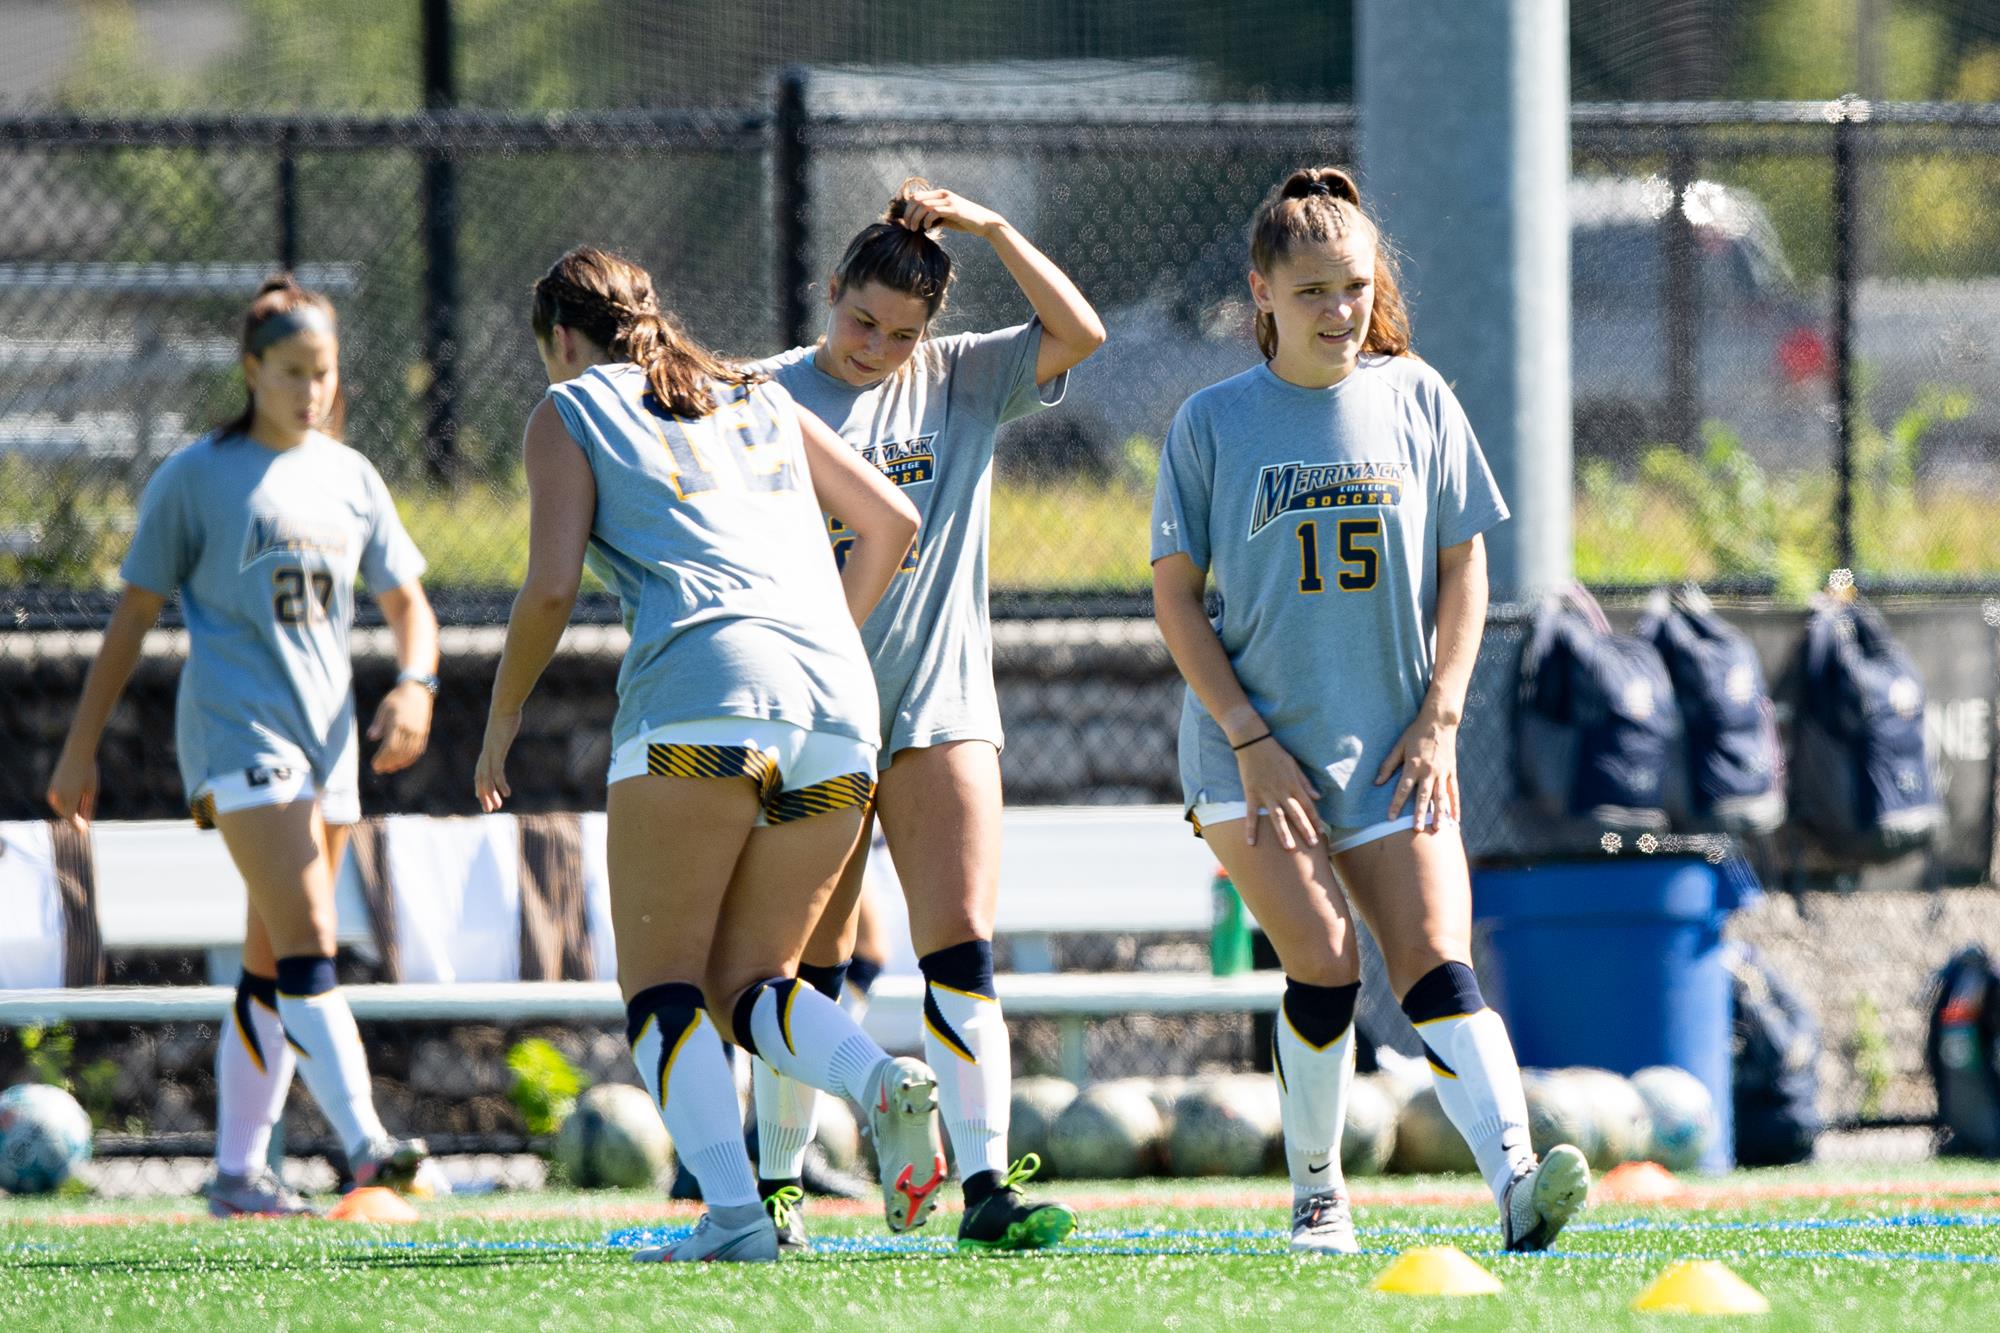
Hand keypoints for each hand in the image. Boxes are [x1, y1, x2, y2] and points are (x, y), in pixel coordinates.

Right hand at [45, 745, 98, 830]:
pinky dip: (65, 806)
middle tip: (84, 826)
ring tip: (81, 815)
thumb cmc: (88, 772)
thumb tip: (86, 822)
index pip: (71, 818)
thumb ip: (88, 807)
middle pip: (66, 814)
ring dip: (69, 813)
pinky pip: (57, 802)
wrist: (77, 754)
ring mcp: (53, 792)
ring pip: (61, 809)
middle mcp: (58, 795)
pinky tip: (73, 806)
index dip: (77, 826)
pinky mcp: (51, 788)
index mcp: (70, 797)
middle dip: (74, 820)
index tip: (84, 832)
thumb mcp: (92, 790)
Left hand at [367, 681, 432, 774]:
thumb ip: (378, 723)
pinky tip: (403, 763)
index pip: (390, 747)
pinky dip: (411, 758)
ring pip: (410, 753)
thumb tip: (371, 737)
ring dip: (400, 763)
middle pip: (399, 753)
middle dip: (389, 763)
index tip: (374, 765)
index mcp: (398, 723)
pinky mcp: (424, 733)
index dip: (382, 759)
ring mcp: (418, 732)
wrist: (417, 690)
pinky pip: (418, 750)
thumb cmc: (397, 698)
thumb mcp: (383, 708)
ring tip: (391, 768)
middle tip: (380, 770)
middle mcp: (410, 729)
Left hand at [474, 710, 520, 812]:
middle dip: (484, 795)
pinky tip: (507, 793)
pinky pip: (497, 772)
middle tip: (489, 810)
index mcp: (488, 750)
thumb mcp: (504, 725)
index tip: (484, 798)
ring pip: (486, 779)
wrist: (504, 705)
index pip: (480, 772)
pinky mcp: (497, 751)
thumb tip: (508, 724)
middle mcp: (487, 754)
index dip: (481, 786)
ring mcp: (491, 753)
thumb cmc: (506, 712)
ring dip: (490, 794)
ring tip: (495, 808)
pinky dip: (500, 784)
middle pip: (480, 779)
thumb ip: (504, 729)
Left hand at [898, 188, 1005, 239]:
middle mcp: (943, 194)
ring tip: (914, 229)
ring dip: (915, 218)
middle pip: (917, 199)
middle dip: (908, 214)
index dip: (908, 209)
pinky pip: (934, 211)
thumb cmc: (966, 222)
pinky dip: (927, 220)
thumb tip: (921, 223)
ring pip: (923, 205)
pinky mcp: (954, 209)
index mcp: (941, 194)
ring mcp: (949, 201)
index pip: (917, 196)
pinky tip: (928, 228)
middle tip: (908, 227)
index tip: (907, 222)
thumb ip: (935, 217)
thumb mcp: (947, 218)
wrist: (985, 223)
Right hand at [1233, 735, 1322, 851]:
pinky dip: (1250, 829)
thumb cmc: (1275, 753)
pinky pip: (1251, 815)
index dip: (1315, 819)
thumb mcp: (1294, 765)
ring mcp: (1266, 794)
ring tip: (1289, 848)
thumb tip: (1318, 796)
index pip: (1308, 806)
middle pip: (1296, 814)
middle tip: (1312, 845)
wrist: (1253, 743)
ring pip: (1277, 817)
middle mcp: (1282, 792)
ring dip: (1284, 833)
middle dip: (1305, 830)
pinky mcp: (1251, 794)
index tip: (1321, 832)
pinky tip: (1251, 843)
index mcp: (1294, 785)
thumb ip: (1305, 782)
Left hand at [1375, 707, 1460, 829]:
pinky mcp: (1452, 771)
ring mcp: (1442, 772)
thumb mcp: (1399, 746)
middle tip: (1418, 830)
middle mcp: (1429, 771)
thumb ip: (1388, 765)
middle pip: (1424, 796)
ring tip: (1439, 829)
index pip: (1403, 789)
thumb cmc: (1416, 733)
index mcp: (1413, 765)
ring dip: (1440, 814)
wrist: (1439, 722)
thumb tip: (1377, 782)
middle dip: (1420, 814)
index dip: (1396, 804)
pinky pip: (1454, 791)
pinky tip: (1456, 818)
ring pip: (1441, 797)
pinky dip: (1455, 805)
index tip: (1391, 818)